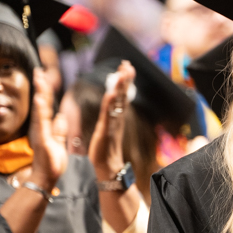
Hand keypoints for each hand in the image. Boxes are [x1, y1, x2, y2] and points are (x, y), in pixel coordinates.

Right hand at [29, 67, 69, 190]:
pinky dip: (40, 110)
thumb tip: (61, 116)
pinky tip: (39, 98)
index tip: (44, 75)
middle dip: (40, 86)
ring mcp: (40, 133)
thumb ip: (59, 130)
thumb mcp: (58, 142)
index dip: (45, 90)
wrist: (46, 178)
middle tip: (39, 70)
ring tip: (39, 78)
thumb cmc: (52, 163)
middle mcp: (40, 127)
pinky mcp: (42, 140)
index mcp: (45, 127)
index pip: (45, 105)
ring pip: (40, 108)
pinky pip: (41, 122)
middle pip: (41, 103)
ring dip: (40, 92)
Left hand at [89, 60, 134, 181]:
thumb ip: (110, 115)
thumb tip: (111, 103)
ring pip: (118, 102)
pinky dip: (111, 104)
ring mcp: (113, 124)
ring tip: (123, 73)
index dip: (124, 81)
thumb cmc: (105, 149)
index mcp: (117, 117)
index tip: (126, 67)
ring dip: (121, 87)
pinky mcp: (107, 131)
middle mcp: (117, 118)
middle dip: (125, 79)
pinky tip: (111, 94)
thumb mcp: (106, 128)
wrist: (107, 167)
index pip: (121, 95)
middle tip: (127, 65)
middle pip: (122, 95)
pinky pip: (110, 115)